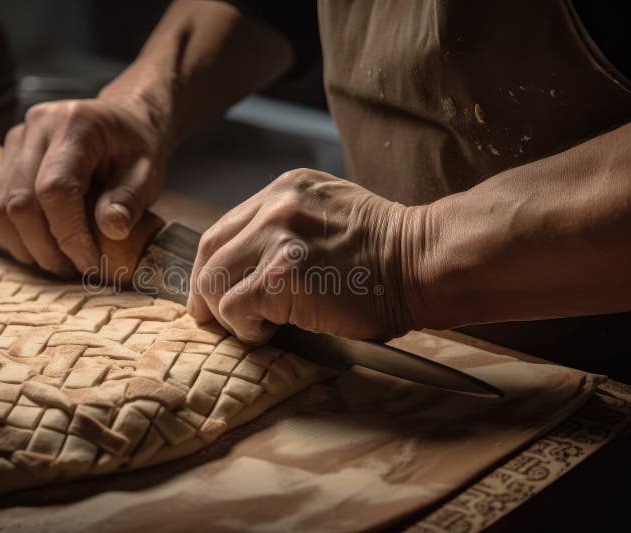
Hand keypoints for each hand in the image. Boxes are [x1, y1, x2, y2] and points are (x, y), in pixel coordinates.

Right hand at [0, 90, 168, 276]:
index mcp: (76, 124)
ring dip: (27, 244)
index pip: (55, 189)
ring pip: (1, 205)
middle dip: (45, 248)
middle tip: (73, 271)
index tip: (90, 264)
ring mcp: (18, 138)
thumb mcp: (147, 172)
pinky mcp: (8, 154)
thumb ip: (130, 200)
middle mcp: (38, 125)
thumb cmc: (137, 147)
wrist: (124, 120)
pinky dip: (16, 232)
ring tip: (59, 262)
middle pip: (21, 201)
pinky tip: (42, 246)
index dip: (68, 234)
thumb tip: (111, 231)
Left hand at [186, 169, 429, 343]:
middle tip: (214, 318)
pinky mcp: (281, 275)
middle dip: (206, 290)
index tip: (214, 289)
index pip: (224, 227)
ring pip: (214, 280)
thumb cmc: (388, 253)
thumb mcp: (331, 215)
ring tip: (257, 325)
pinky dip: (246, 327)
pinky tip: (271, 330)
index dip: (212, 263)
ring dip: (228, 312)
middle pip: (209, 251)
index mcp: (286, 189)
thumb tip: (250, 267)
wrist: (424, 263)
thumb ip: (289, 227)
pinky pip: (235, 307)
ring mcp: (276, 238)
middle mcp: (275, 206)